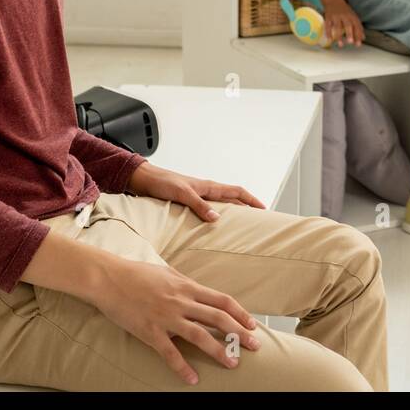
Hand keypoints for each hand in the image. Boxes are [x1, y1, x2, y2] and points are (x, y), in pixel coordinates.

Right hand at [91, 255, 260, 385]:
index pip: (222, 300)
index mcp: (187, 286)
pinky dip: (182, 367)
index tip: (253, 325)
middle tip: (255, 346)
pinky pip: (169, 353)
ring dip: (219, 350)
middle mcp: (181, 301)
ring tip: (233, 363)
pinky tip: (192, 379)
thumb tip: (199, 292)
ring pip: (199, 335)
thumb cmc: (137, 274)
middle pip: (218, 318)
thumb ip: (185, 284)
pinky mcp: (150, 331)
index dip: (240, 313)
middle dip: (239, 333)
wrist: (108, 278)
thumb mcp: (167, 273)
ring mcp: (166, 317)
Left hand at [129, 166, 265, 221]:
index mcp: (209, 187)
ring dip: (233, 214)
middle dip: (247, 209)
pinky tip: (215, 229)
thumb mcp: (182, 194)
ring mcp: (199, 197)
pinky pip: (209, 211)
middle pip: (233, 199)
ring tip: (241, 229)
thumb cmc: (162, 183)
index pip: (237, 192)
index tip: (265, 209)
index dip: (252, 200)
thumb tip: (217, 219)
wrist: (144, 180)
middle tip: (258, 222)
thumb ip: (199, 206)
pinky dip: (216, 219)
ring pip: (222, 206)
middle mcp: (206, 191)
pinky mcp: (189, 203)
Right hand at [323, 0, 364, 47]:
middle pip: (348, 25)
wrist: (333, 0)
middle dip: (349, 34)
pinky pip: (328, 25)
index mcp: (352, 16)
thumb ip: (358, 27)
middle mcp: (345, 16)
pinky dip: (329, 33)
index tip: (358, 44)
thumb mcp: (353, 16)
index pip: (356, 26)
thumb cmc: (345, 11)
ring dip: (339, 36)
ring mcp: (336, 16)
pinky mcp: (328, 17)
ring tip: (341, 45)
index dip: (358, 35)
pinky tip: (330, 40)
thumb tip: (363, 38)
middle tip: (350, 42)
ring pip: (337, 26)